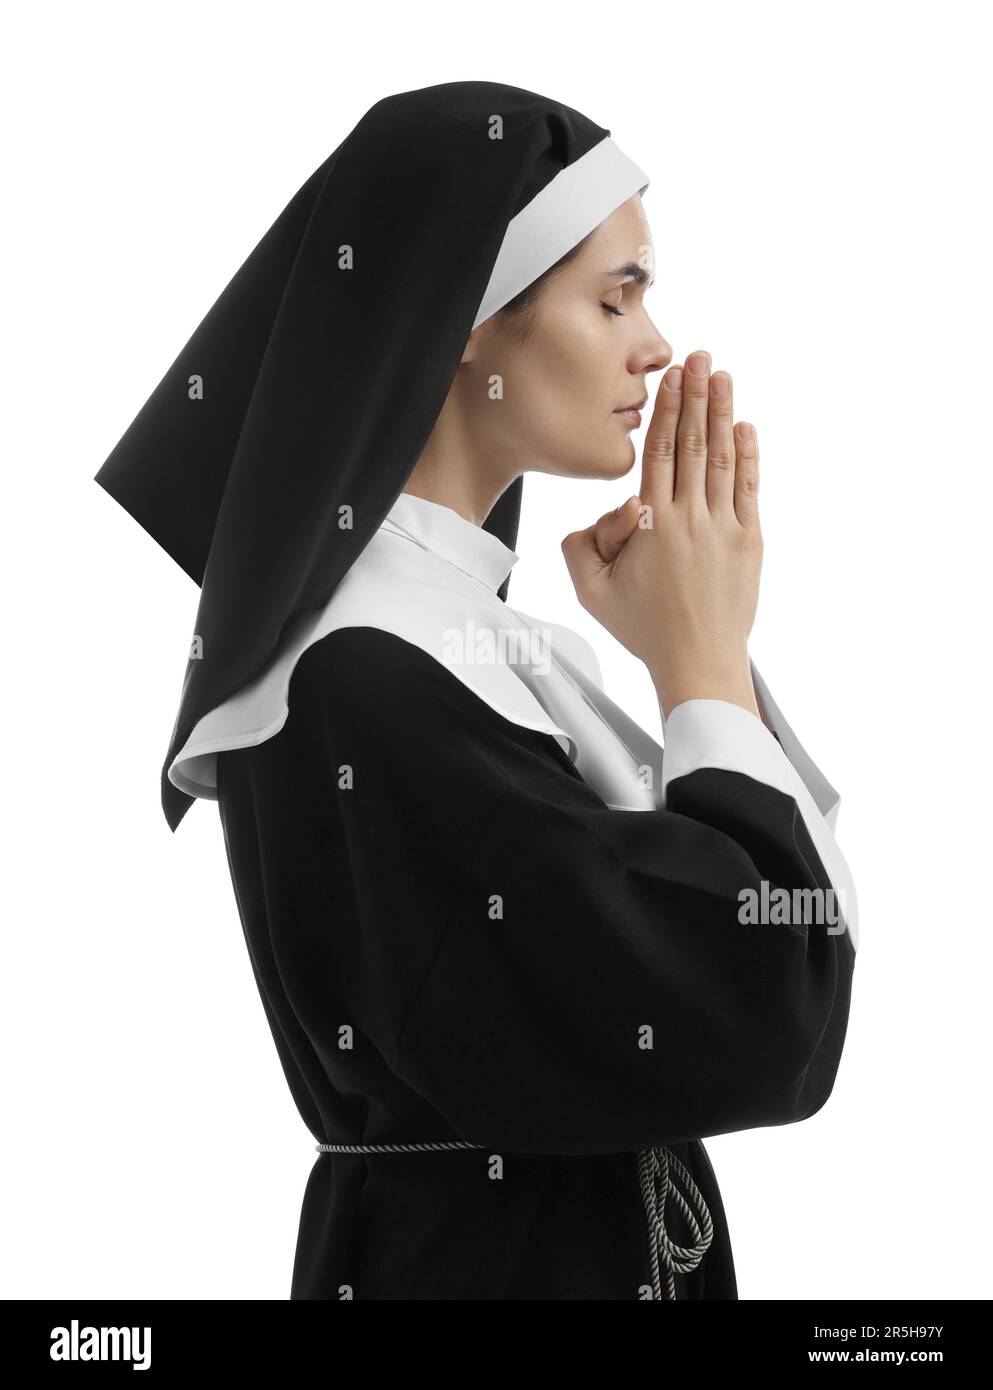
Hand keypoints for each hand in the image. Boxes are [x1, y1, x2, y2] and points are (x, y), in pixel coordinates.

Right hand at [560, 350, 762, 718]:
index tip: (671, 377)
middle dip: (697, 395)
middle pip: (692, 443)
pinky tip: (747, 428)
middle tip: (700, 357)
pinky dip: (748, 456)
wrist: (698, 661)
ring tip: (723, 376)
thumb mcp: (592, 591)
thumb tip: (601, 513)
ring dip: (724, 414)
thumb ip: (579, 547)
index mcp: (651, 524)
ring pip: (721, 458)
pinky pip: (748, 489)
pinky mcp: (748, 543)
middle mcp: (689, 518)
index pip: (658, 452)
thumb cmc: (645, 629)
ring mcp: (723, 528)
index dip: (666, 410)